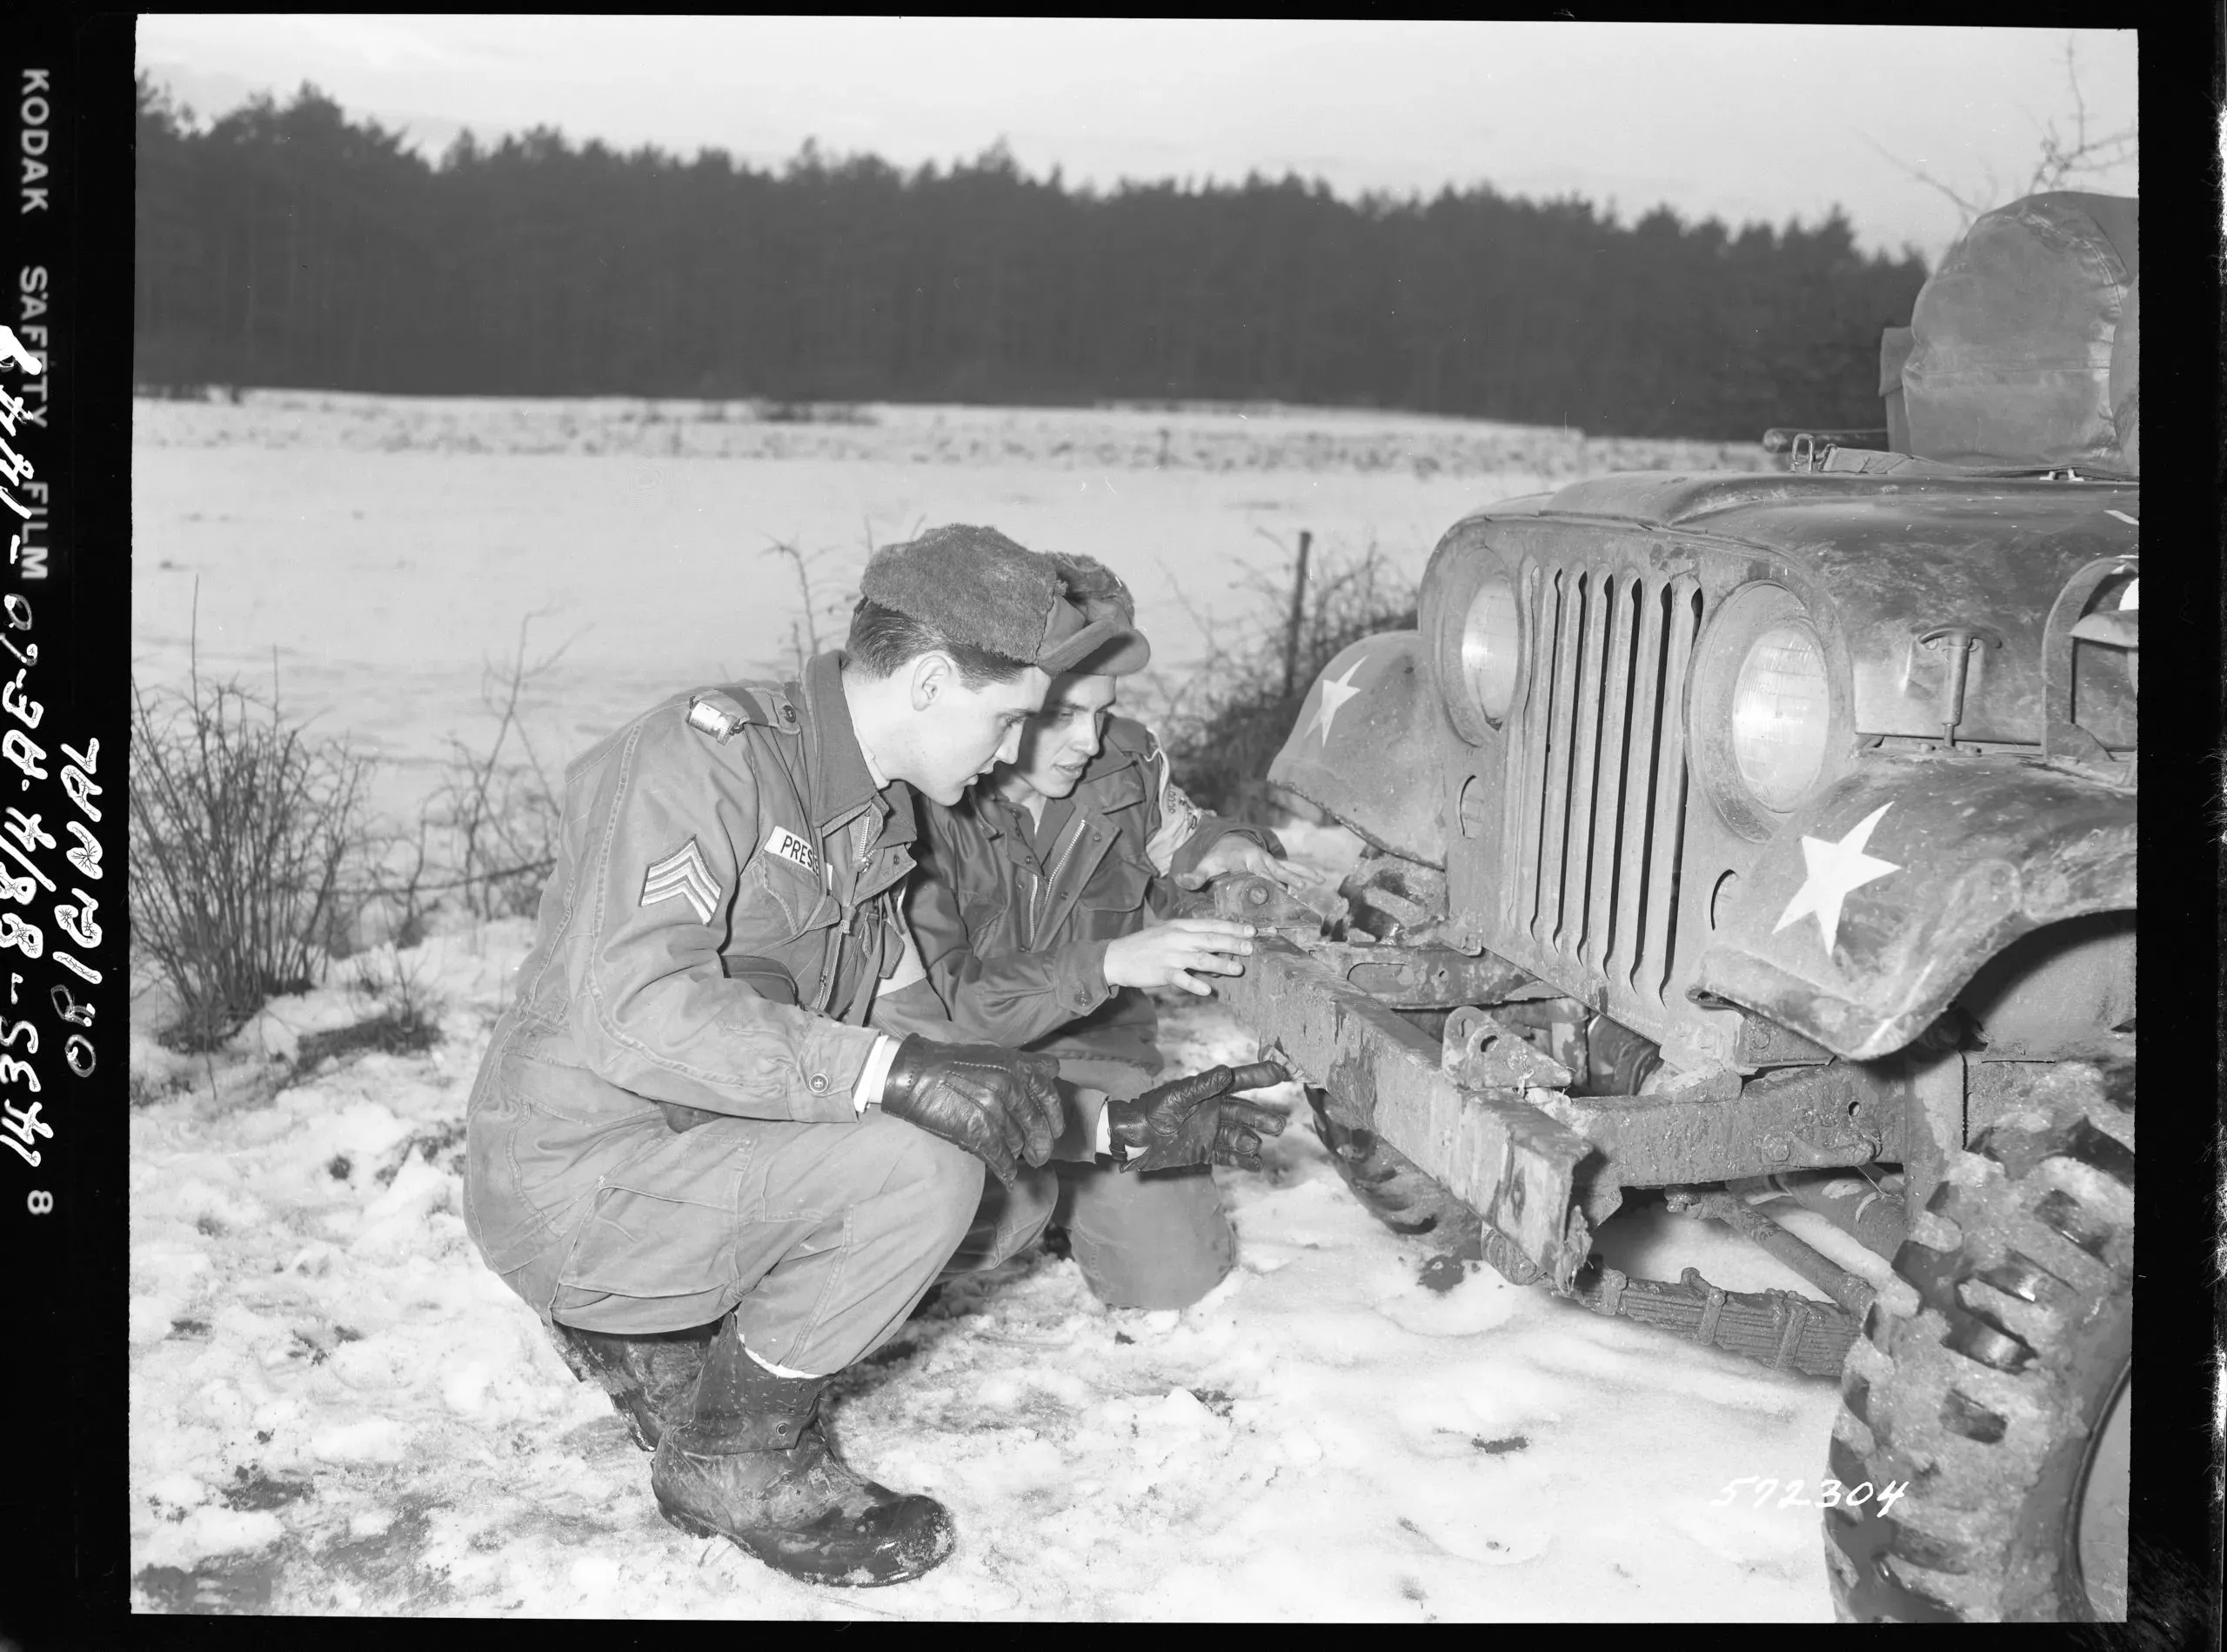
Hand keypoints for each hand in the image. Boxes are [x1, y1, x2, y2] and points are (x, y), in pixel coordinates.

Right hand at [879, 1036, 1065, 1186]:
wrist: (914, 1075)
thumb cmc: (949, 1064)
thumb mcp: (992, 1054)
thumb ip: (1023, 1064)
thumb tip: (1052, 1071)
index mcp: (1016, 1066)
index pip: (1050, 1095)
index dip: (1055, 1116)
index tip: (1055, 1129)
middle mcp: (1010, 1087)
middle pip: (1038, 1125)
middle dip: (1042, 1144)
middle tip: (1040, 1155)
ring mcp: (995, 1110)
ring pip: (1018, 1142)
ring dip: (1017, 1153)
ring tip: (1012, 1157)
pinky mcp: (978, 1131)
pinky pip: (1000, 1157)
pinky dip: (1006, 1170)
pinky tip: (1008, 1176)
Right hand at [1103, 918, 1255, 994]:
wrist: (1116, 957)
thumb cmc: (1146, 945)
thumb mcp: (1168, 934)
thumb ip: (1191, 938)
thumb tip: (1218, 946)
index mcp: (1180, 926)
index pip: (1211, 924)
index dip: (1232, 927)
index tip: (1251, 930)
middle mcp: (1177, 938)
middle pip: (1209, 939)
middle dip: (1233, 943)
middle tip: (1252, 947)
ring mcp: (1170, 955)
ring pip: (1200, 959)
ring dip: (1220, 963)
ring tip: (1238, 969)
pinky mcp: (1161, 972)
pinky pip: (1181, 979)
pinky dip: (1194, 984)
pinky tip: (1207, 990)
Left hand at [1105, 1060, 1289, 1173]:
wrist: (1133, 1139)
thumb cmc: (1151, 1110)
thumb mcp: (1176, 1097)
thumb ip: (1201, 1086)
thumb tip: (1226, 1072)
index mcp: (1206, 1091)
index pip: (1237, 1081)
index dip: (1258, 1076)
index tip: (1280, 1073)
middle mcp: (1212, 1110)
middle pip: (1243, 1111)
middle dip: (1260, 1117)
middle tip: (1279, 1125)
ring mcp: (1210, 1131)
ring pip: (1237, 1134)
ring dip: (1249, 1140)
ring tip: (1255, 1145)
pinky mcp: (1205, 1151)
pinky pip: (1228, 1155)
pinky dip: (1242, 1160)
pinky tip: (1256, 1164)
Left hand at [1175, 835, 1305, 892]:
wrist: (1228, 839)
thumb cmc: (1217, 856)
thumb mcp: (1205, 864)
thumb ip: (1195, 875)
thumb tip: (1181, 880)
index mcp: (1242, 860)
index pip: (1251, 874)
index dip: (1259, 885)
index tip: (1267, 895)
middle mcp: (1258, 859)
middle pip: (1272, 873)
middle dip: (1283, 884)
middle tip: (1295, 894)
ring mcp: (1268, 861)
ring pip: (1286, 868)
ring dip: (1300, 875)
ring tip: (1316, 882)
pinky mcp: (1275, 863)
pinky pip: (1291, 867)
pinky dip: (1304, 872)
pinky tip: (1319, 879)